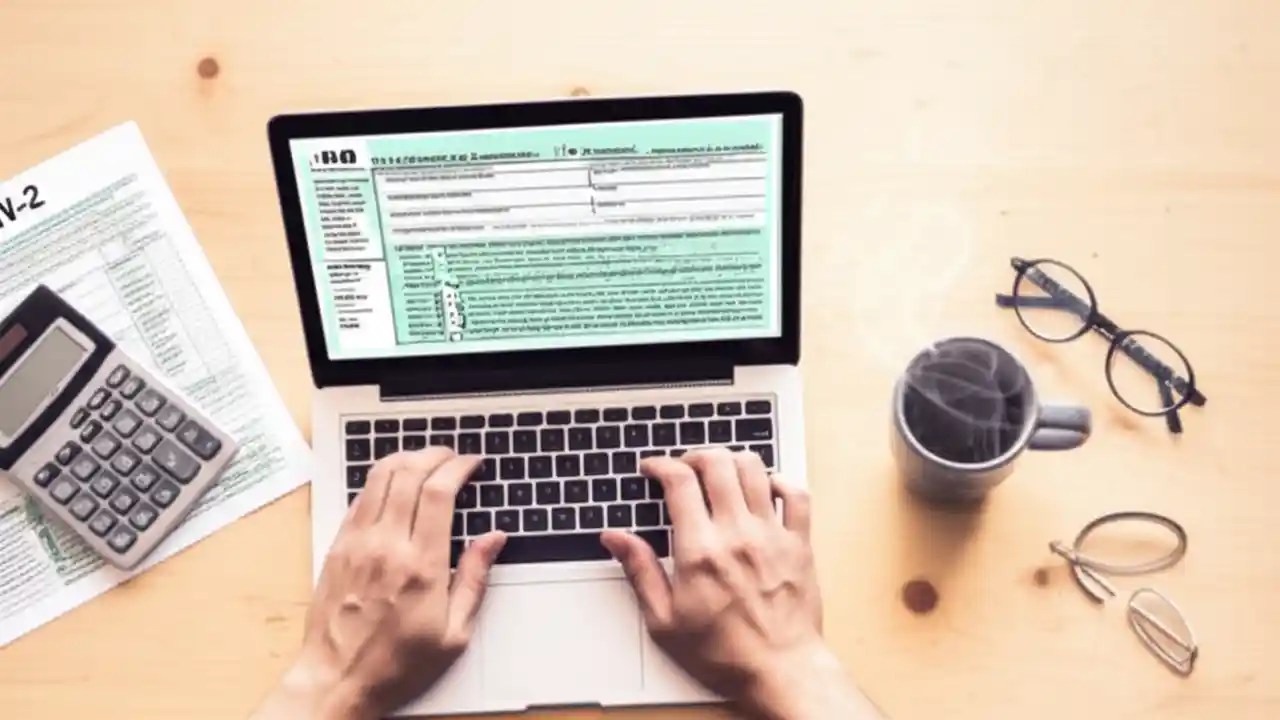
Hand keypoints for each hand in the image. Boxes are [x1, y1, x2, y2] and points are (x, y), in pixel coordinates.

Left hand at [253, 449, 504, 719]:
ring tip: (424, 460)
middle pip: (409, 473)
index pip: (439, 492)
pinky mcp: (337, 548)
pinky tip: (393, 484)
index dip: (458, 466)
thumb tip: (493, 540)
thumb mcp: (454, 633)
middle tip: (451, 455)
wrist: (337, 680)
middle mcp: (386, 547)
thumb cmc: (396, 665)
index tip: (472, 462)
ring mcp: (357, 544)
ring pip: (379, 478)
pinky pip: (359, 498)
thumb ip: (475, 579)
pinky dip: (379, 481)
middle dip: (434, 454)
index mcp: (421, 566)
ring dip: (405, 459)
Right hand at [601, 449, 880, 719]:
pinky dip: (779, 481)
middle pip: (717, 463)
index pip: (679, 481)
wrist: (780, 671)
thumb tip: (615, 538)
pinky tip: (765, 489)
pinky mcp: (799, 543)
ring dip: (732, 461)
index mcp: (699, 551)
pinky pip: (796, 494)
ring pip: (755, 469)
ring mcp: (772, 535)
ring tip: (719, 473)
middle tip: (684, 468)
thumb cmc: (723, 653)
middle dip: (694, 456)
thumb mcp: (664, 620)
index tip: (652, 468)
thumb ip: (640, 570)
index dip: (660, 464)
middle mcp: (737, 534)